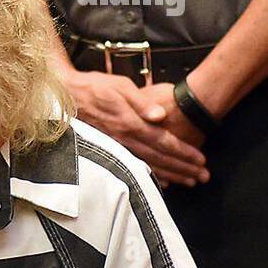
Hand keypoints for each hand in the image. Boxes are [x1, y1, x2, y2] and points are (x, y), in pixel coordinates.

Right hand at [64, 69, 208, 187]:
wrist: (65, 96)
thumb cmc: (93, 87)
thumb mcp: (120, 86)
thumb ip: (141, 101)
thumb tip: (161, 115)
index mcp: (129, 123)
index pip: (163, 142)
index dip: (183, 152)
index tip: (201, 160)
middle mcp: (123, 140)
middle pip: (159, 158)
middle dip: (183, 168)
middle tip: (202, 177)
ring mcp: (114, 148)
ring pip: (148, 166)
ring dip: (171, 175)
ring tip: (189, 181)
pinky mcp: (108, 151)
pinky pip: (132, 168)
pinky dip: (149, 177)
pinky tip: (161, 182)